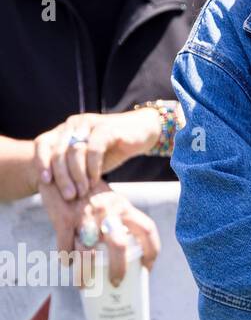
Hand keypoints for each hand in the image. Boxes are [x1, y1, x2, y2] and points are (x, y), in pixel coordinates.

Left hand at [33, 109, 160, 200]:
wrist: (140, 133)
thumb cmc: (110, 149)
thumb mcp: (86, 160)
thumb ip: (70, 167)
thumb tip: (52, 190)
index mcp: (64, 130)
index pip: (42, 143)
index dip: (40, 162)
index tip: (45, 181)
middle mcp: (73, 124)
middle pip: (58, 151)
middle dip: (62, 177)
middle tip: (69, 196)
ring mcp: (89, 124)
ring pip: (74, 151)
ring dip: (77, 175)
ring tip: (82, 191)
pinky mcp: (106, 128)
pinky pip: (93, 150)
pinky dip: (93, 167)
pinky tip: (96, 179)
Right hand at [40, 179, 159, 287]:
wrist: (61, 169)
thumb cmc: (90, 194)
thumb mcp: (111, 201)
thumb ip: (120, 220)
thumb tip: (129, 253)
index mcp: (124, 207)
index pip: (147, 229)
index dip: (152, 250)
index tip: (147, 268)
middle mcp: (108, 211)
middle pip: (119, 245)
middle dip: (119, 269)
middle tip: (117, 283)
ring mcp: (85, 216)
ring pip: (88, 251)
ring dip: (86, 273)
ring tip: (85, 286)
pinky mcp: (64, 219)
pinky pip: (66, 246)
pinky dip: (66, 259)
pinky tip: (68, 265)